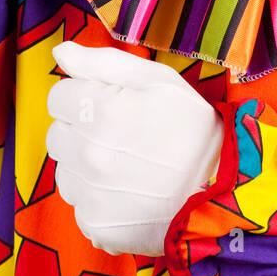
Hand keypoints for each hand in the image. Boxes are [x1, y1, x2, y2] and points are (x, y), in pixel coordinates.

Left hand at [46, 42, 223, 257]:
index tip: (110, 106)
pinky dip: (97, 199)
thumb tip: (60, 51)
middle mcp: (88, 154)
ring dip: (85, 166)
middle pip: (57, 134)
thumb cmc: (190, 127)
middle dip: (81, 131)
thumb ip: (101, 62)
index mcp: (100, 111)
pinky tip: (127, 191)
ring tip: (125, 165)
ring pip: (65, 171)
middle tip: (120, 135)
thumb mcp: (156, 79)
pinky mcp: (95, 224)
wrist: (219, 187)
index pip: (58, 97)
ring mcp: (90, 194)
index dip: (84, 97)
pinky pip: (79, 205)